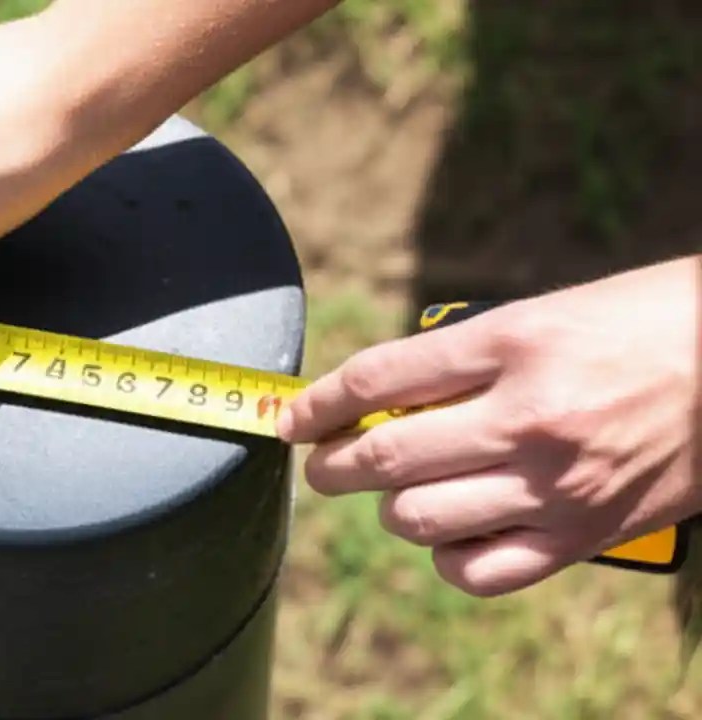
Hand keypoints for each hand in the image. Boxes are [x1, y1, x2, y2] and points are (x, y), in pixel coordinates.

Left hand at [277, 255, 700, 596]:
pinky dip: (447, 557)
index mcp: (514, 342)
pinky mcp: (584, 533)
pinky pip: (481, 571)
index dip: (318, 402)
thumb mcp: (544, 314)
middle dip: (331, 464)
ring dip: (388, 508)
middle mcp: (528, 416)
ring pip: (418, 518)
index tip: (292, 417)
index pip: (379, 378)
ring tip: (394, 493)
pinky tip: (449, 533)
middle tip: (322, 464)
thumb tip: (380, 397)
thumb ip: (463, 357)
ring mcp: (556, 483)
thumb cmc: (642, 323)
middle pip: (384, 457)